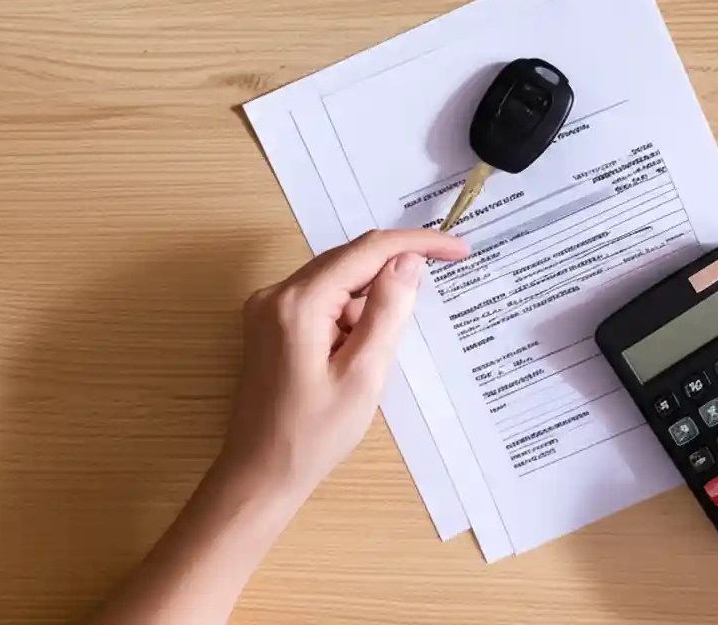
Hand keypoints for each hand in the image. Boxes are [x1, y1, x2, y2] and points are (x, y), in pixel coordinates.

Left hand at [221, 229, 468, 499]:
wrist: (259, 474)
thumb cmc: (313, 435)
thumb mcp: (363, 374)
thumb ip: (388, 311)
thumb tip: (408, 261)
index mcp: (299, 302)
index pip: (368, 251)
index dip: (417, 243)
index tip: (458, 249)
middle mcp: (277, 293)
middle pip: (350, 259)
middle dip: (396, 270)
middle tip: (440, 287)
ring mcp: (269, 308)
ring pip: (338, 280)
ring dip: (371, 300)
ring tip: (379, 352)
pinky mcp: (270, 324)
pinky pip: (322, 300)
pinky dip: (351, 314)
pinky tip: (359, 352)